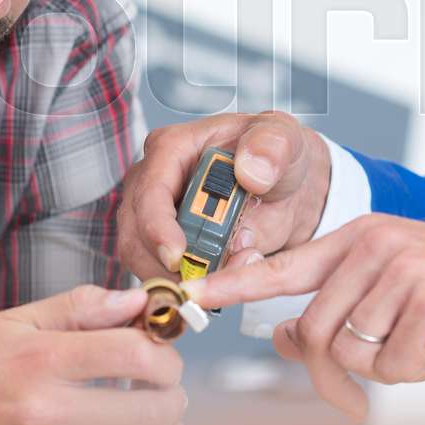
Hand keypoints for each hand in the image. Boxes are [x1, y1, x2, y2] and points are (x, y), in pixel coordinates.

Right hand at [0, 284, 183, 424]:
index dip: (165, 358)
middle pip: (144, 412)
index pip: (133, 354)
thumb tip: (137, 300)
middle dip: (171, 402)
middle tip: (167, 395)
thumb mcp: (17, 321)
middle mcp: (40, 407)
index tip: (165, 361)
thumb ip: (81, 307)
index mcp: (41, 357)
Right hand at [116, 111, 331, 279]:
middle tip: (214, 279)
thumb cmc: (276, 155)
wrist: (288, 187)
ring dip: (183, 279)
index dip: (158, 227)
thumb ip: (272, 147)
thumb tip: (250, 172)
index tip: (177, 256)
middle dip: (169, 264)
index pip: (151, 191)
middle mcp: (154, 182)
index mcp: (173, 148)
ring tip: (232, 273)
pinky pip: (164, 276)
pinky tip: (223, 281)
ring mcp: (156, 217)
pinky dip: (191, 286)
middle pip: (136, 233)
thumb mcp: (284, 139)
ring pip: (144, 260)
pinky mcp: (167, 247)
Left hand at [186, 215, 424, 418]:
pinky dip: (417, 374)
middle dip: (328, 377)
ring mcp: (403, 274)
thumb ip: (342, 303)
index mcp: (362, 234)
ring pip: (354, 354)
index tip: (193, 294)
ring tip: (424, 348)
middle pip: (314, 331)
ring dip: (385, 371)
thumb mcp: (400, 282)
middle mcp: (376, 246)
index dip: (232, 284)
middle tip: (352, 401)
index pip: (282, 264)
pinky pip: (393, 368)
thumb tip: (285, 337)